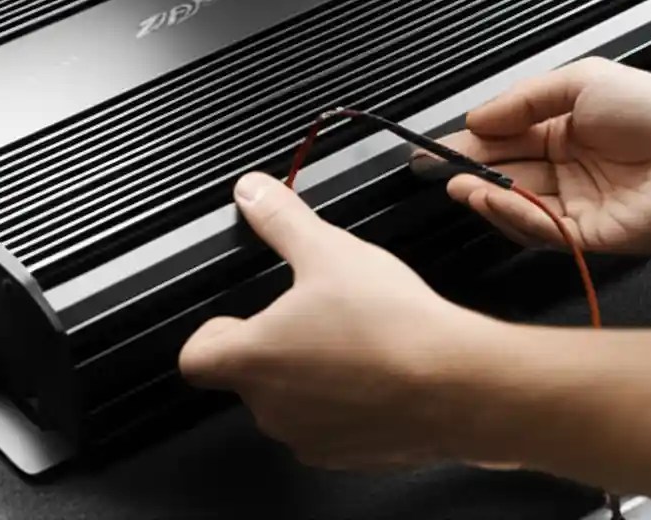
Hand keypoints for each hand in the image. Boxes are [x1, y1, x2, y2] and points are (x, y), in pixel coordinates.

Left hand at [179, 173, 526, 469]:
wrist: (456, 385)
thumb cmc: (391, 325)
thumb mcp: (328, 250)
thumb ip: (281, 220)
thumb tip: (251, 193)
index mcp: (252, 358)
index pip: (194, 357)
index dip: (211, 332)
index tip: (236, 316)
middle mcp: (270, 408)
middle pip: (247, 377)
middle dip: (273, 347)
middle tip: (311, 316)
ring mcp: (309, 438)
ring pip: (290, 404)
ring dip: (309, 377)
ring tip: (350, 340)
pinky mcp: (348, 457)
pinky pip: (330, 429)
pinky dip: (345, 404)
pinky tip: (376, 373)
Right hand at [438, 57, 650, 253]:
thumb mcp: (580, 82)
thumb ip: (522, 100)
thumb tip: (475, 118)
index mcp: (565, 132)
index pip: (505, 141)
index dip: (468, 146)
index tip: (435, 148)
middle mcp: (568, 171)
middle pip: (505, 176)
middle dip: (467, 174)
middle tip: (434, 171)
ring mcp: (577, 206)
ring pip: (517, 207)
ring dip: (485, 197)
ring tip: (459, 185)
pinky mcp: (589, 237)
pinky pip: (542, 231)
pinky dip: (514, 216)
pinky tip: (494, 198)